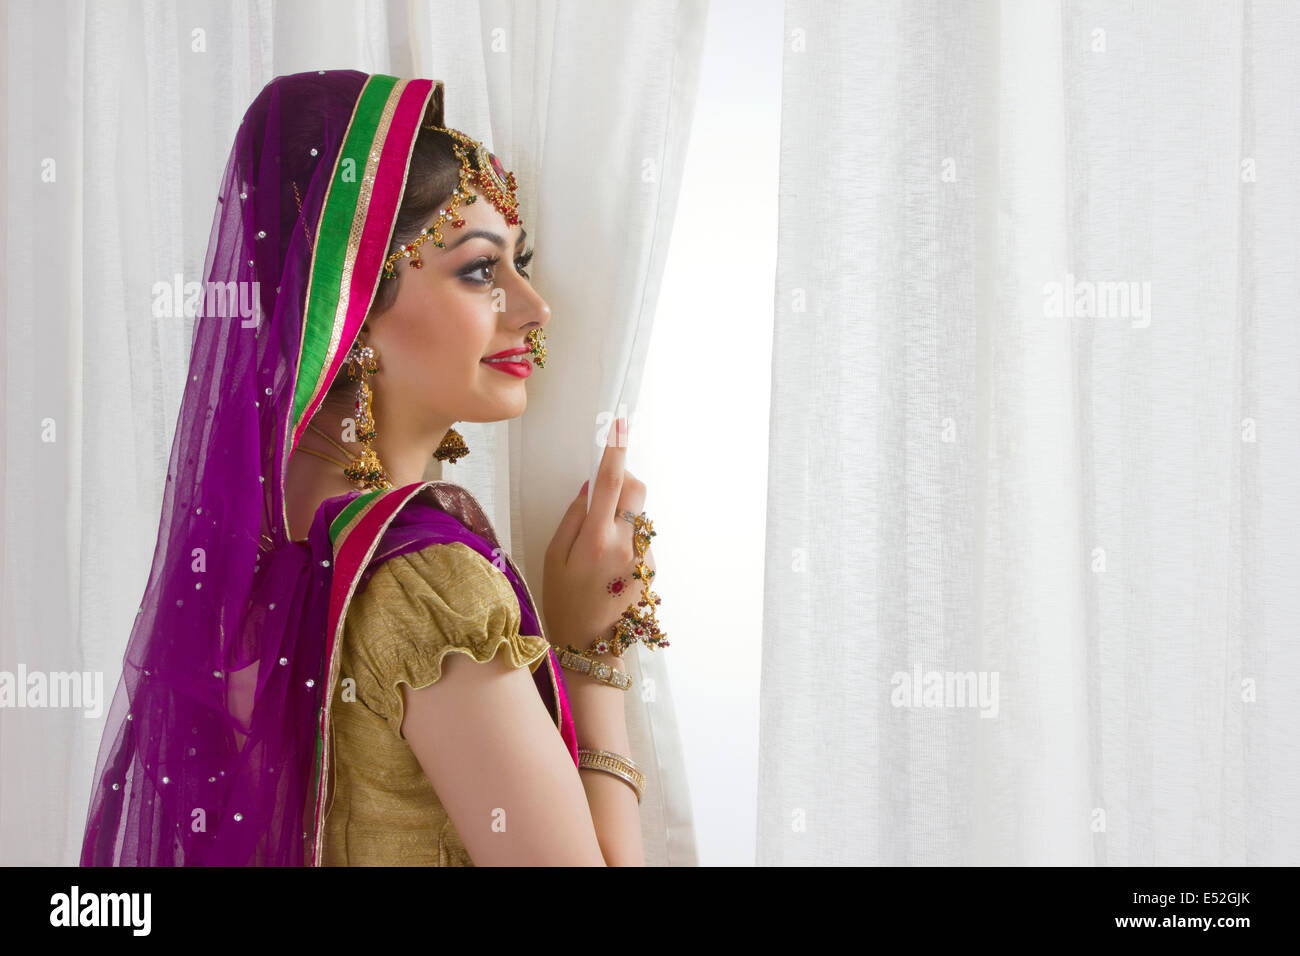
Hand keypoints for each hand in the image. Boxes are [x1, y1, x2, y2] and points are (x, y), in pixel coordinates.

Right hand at [543, 417, 654, 665]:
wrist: (589, 645)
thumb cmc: (563, 599)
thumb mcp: (554, 556)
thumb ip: (573, 516)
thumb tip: (591, 485)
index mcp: (596, 540)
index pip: (611, 483)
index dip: (615, 451)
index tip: (620, 425)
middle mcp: (625, 546)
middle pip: (638, 490)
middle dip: (625, 478)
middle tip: (606, 490)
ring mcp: (643, 558)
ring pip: (641, 514)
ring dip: (624, 513)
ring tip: (601, 544)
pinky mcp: (653, 569)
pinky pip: (642, 537)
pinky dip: (628, 537)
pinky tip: (611, 564)